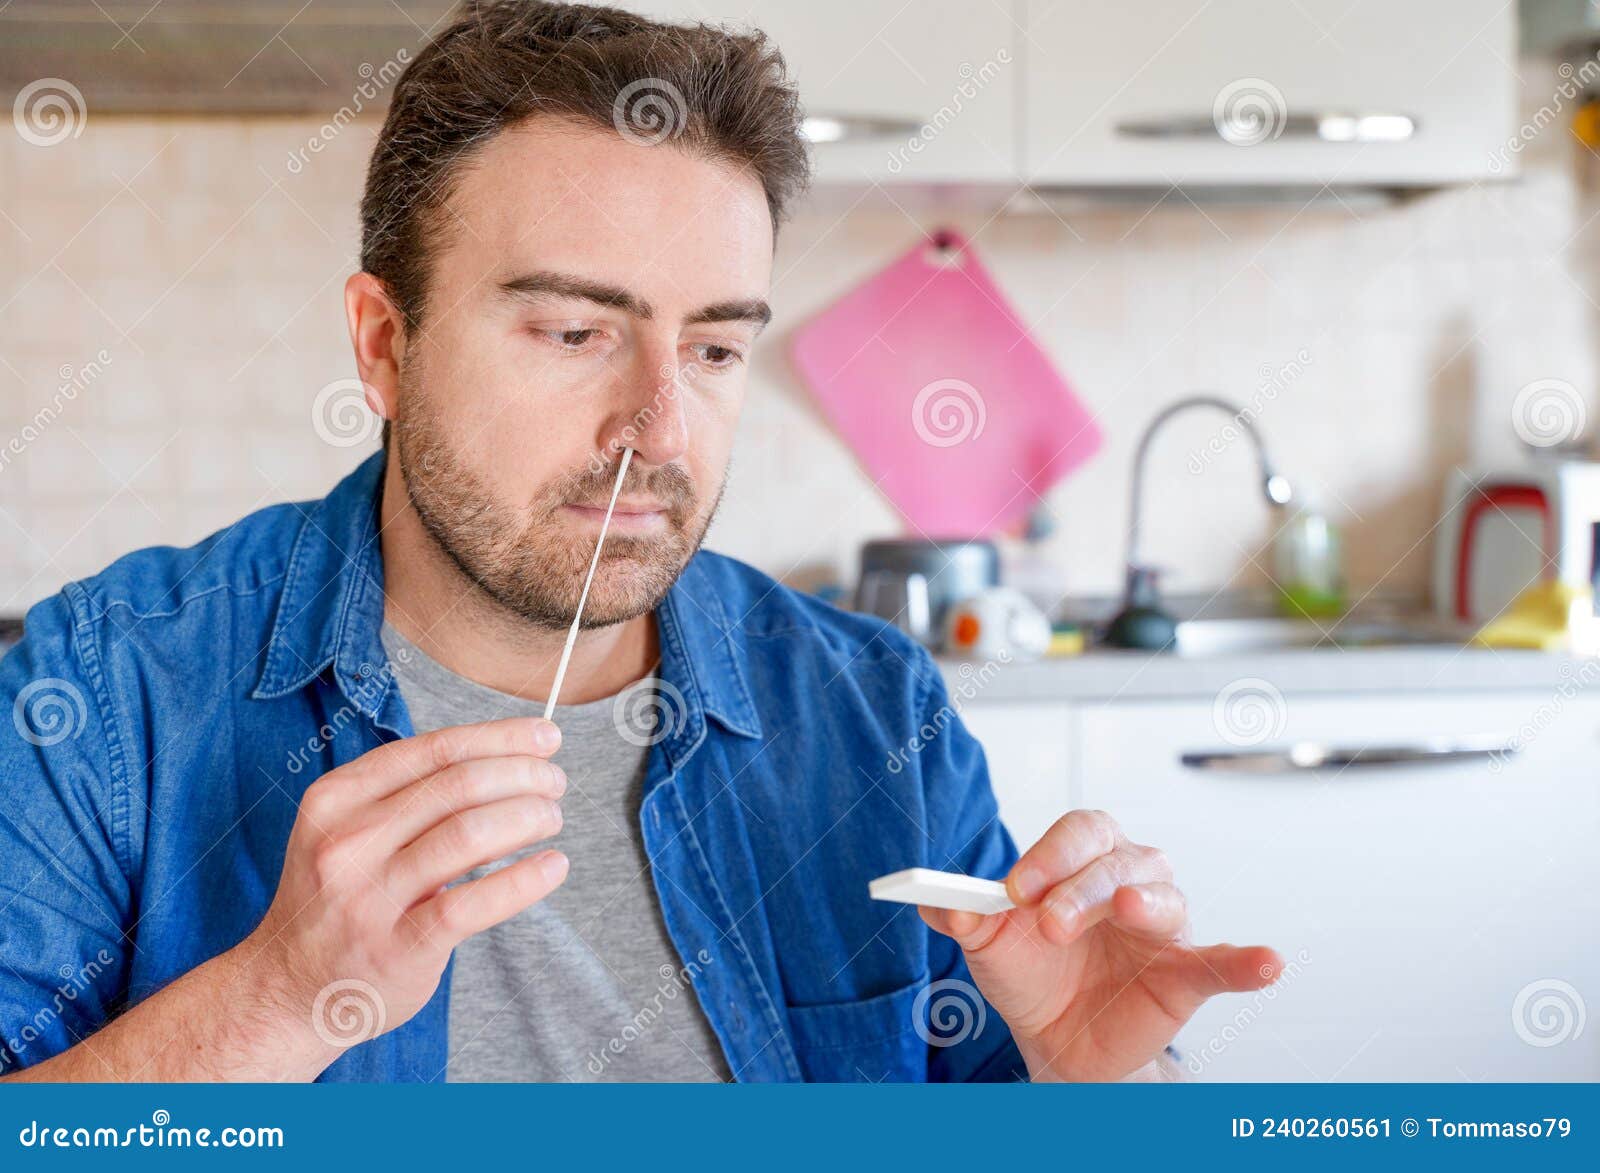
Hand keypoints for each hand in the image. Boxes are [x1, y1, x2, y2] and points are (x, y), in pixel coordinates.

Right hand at [238, 716, 568, 1073]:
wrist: (289, 987)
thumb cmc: (340, 896)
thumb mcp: (350, 830)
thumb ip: (411, 793)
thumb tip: (508, 753)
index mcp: (337, 798)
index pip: (435, 750)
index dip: (501, 738)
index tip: (546, 737)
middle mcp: (347, 842)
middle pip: (458, 786)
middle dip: (522, 775)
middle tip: (555, 782)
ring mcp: (368, 897)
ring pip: (468, 835)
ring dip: (527, 818)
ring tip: (552, 817)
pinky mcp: (397, 948)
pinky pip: (473, 904)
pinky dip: (524, 880)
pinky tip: (553, 866)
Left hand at [920, 809, 1279, 1081]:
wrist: (1054, 1040)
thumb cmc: (1029, 974)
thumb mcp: (986, 945)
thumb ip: (962, 917)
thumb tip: (934, 903)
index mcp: (1083, 860)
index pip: (1078, 834)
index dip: (1049, 853)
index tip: (1012, 889)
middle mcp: (1129, 880)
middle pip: (1117, 862)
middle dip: (1080, 888)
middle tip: (1049, 924)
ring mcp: (1163, 927)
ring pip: (1164, 897)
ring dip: (1144, 903)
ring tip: (1130, 912)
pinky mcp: (1187, 975)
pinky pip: (1223, 963)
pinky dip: (1247, 961)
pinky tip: (1268, 962)